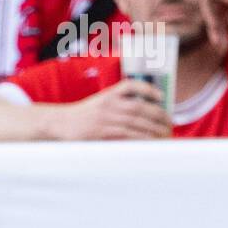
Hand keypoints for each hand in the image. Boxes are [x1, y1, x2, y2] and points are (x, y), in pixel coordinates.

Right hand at [53, 79, 170, 139]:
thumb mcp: (96, 106)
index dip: (148, 90)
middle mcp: (108, 104)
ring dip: (153, 128)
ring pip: (136, 121)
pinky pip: (126, 134)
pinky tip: (150, 140)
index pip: (131, 86)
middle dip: (158, 115)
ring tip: (165, 135)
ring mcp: (105, 118)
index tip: (161, 98)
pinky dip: (141, 136)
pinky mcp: (101, 132)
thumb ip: (114, 107)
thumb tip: (136, 117)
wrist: (58, 126)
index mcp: (107, 94)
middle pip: (140, 107)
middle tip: (169, 124)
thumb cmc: (78, 120)